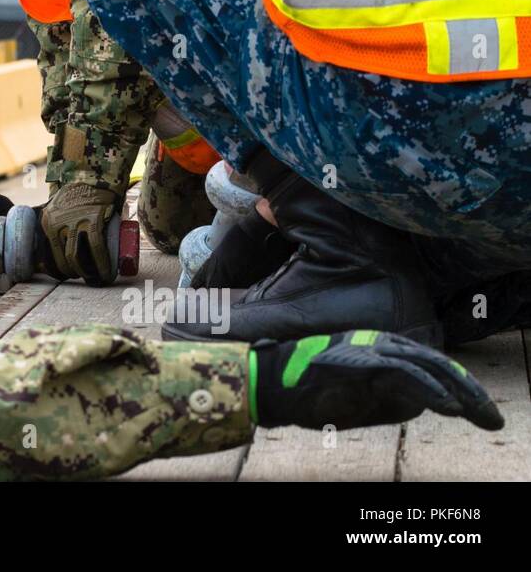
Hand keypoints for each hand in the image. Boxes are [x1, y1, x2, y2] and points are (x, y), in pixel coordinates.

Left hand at [38, 183, 119, 285]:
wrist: (94, 175)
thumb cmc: (79, 195)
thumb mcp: (59, 209)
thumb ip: (58, 224)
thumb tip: (60, 247)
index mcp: (47, 222)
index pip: (48, 254)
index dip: (58, 270)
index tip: (69, 275)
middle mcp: (57, 223)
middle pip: (62, 259)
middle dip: (73, 273)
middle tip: (85, 277)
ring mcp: (74, 221)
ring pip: (75, 256)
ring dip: (86, 273)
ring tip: (96, 279)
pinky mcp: (93, 219)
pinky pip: (96, 248)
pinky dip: (102, 264)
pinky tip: (106, 273)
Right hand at [251, 330, 502, 430]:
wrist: (270, 383)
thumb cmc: (308, 392)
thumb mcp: (357, 400)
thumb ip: (389, 398)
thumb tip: (422, 404)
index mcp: (380, 350)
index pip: (431, 365)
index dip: (460, 386)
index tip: (480, 411)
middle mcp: (379, 343)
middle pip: (436, 363)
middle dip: (469, 391)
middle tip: (492, 418)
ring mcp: (370, 348)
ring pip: (426, 366)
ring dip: (457, 392)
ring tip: (479, 413)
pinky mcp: (361, 360)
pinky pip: (404, 375)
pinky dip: (430, 390)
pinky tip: (450, 406)